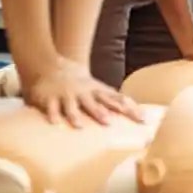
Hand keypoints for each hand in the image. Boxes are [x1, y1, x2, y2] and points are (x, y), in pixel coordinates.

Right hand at [22, 57, 141, 127]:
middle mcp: (84, 93)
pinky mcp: (50, 99)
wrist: (53, 66)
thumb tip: (138, 114)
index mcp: (98, 91)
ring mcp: (67, 95)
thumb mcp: (99, 89)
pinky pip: (51, 108)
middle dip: (101, 112)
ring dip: (76, 116)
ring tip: (80, 126)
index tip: (142, 120)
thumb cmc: (83, 84)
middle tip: (109, 123)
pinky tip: (55, 123)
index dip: (130, 109)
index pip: (118, 100)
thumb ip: (113, 101)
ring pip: (72, 106)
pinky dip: (53, 115)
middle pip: (94, 103)